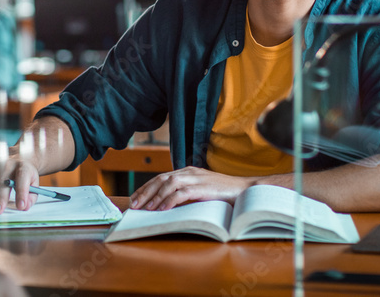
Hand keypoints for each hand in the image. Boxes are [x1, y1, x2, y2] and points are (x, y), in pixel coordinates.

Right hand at [0, 156, 39, 213]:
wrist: (18, 158)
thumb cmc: (25, 174)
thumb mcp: (34, 183)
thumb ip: (31, 196)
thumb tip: (24, 207)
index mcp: (23, 167)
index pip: (22, 179)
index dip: (22, 193)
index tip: (21, 206)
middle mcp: (7, 165)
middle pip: (3, 181)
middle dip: (0, 198)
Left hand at [128, 166, 255, 210]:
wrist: (245, 190)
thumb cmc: (224, 193)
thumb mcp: (201, 190)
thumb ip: (186, 192)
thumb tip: (167, 204)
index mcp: (188, 171)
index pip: (161, 177)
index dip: (146, 187)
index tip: (135, 198)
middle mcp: (189, 172)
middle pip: (161, 178)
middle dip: (145, 191)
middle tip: (134, 204)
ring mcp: (196, 178)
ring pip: (169, 184)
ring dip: (155, 196)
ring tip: (146, 208)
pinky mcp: (203, 187)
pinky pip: (182, 193)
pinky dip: (170, 200)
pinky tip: (162, 209)